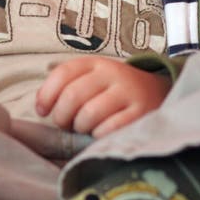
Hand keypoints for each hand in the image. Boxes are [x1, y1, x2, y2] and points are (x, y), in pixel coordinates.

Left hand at [35, 56, 170, 137]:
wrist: (159, 93)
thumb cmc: (114, 90)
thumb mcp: (93, 79)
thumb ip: (67, 85)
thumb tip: (41, 106)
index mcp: (96, 63)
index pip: (62, 73)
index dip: (46, 95)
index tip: (42, 111)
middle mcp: (113, 74)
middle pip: (72, 96)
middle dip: (61, 116)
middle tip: (65, 124)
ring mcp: (129, 93)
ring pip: (89, 114)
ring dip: (80, 127)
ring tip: (84, 128)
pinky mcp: (142, 114)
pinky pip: (110, 129)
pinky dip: (98, 135)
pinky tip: (100, 134)